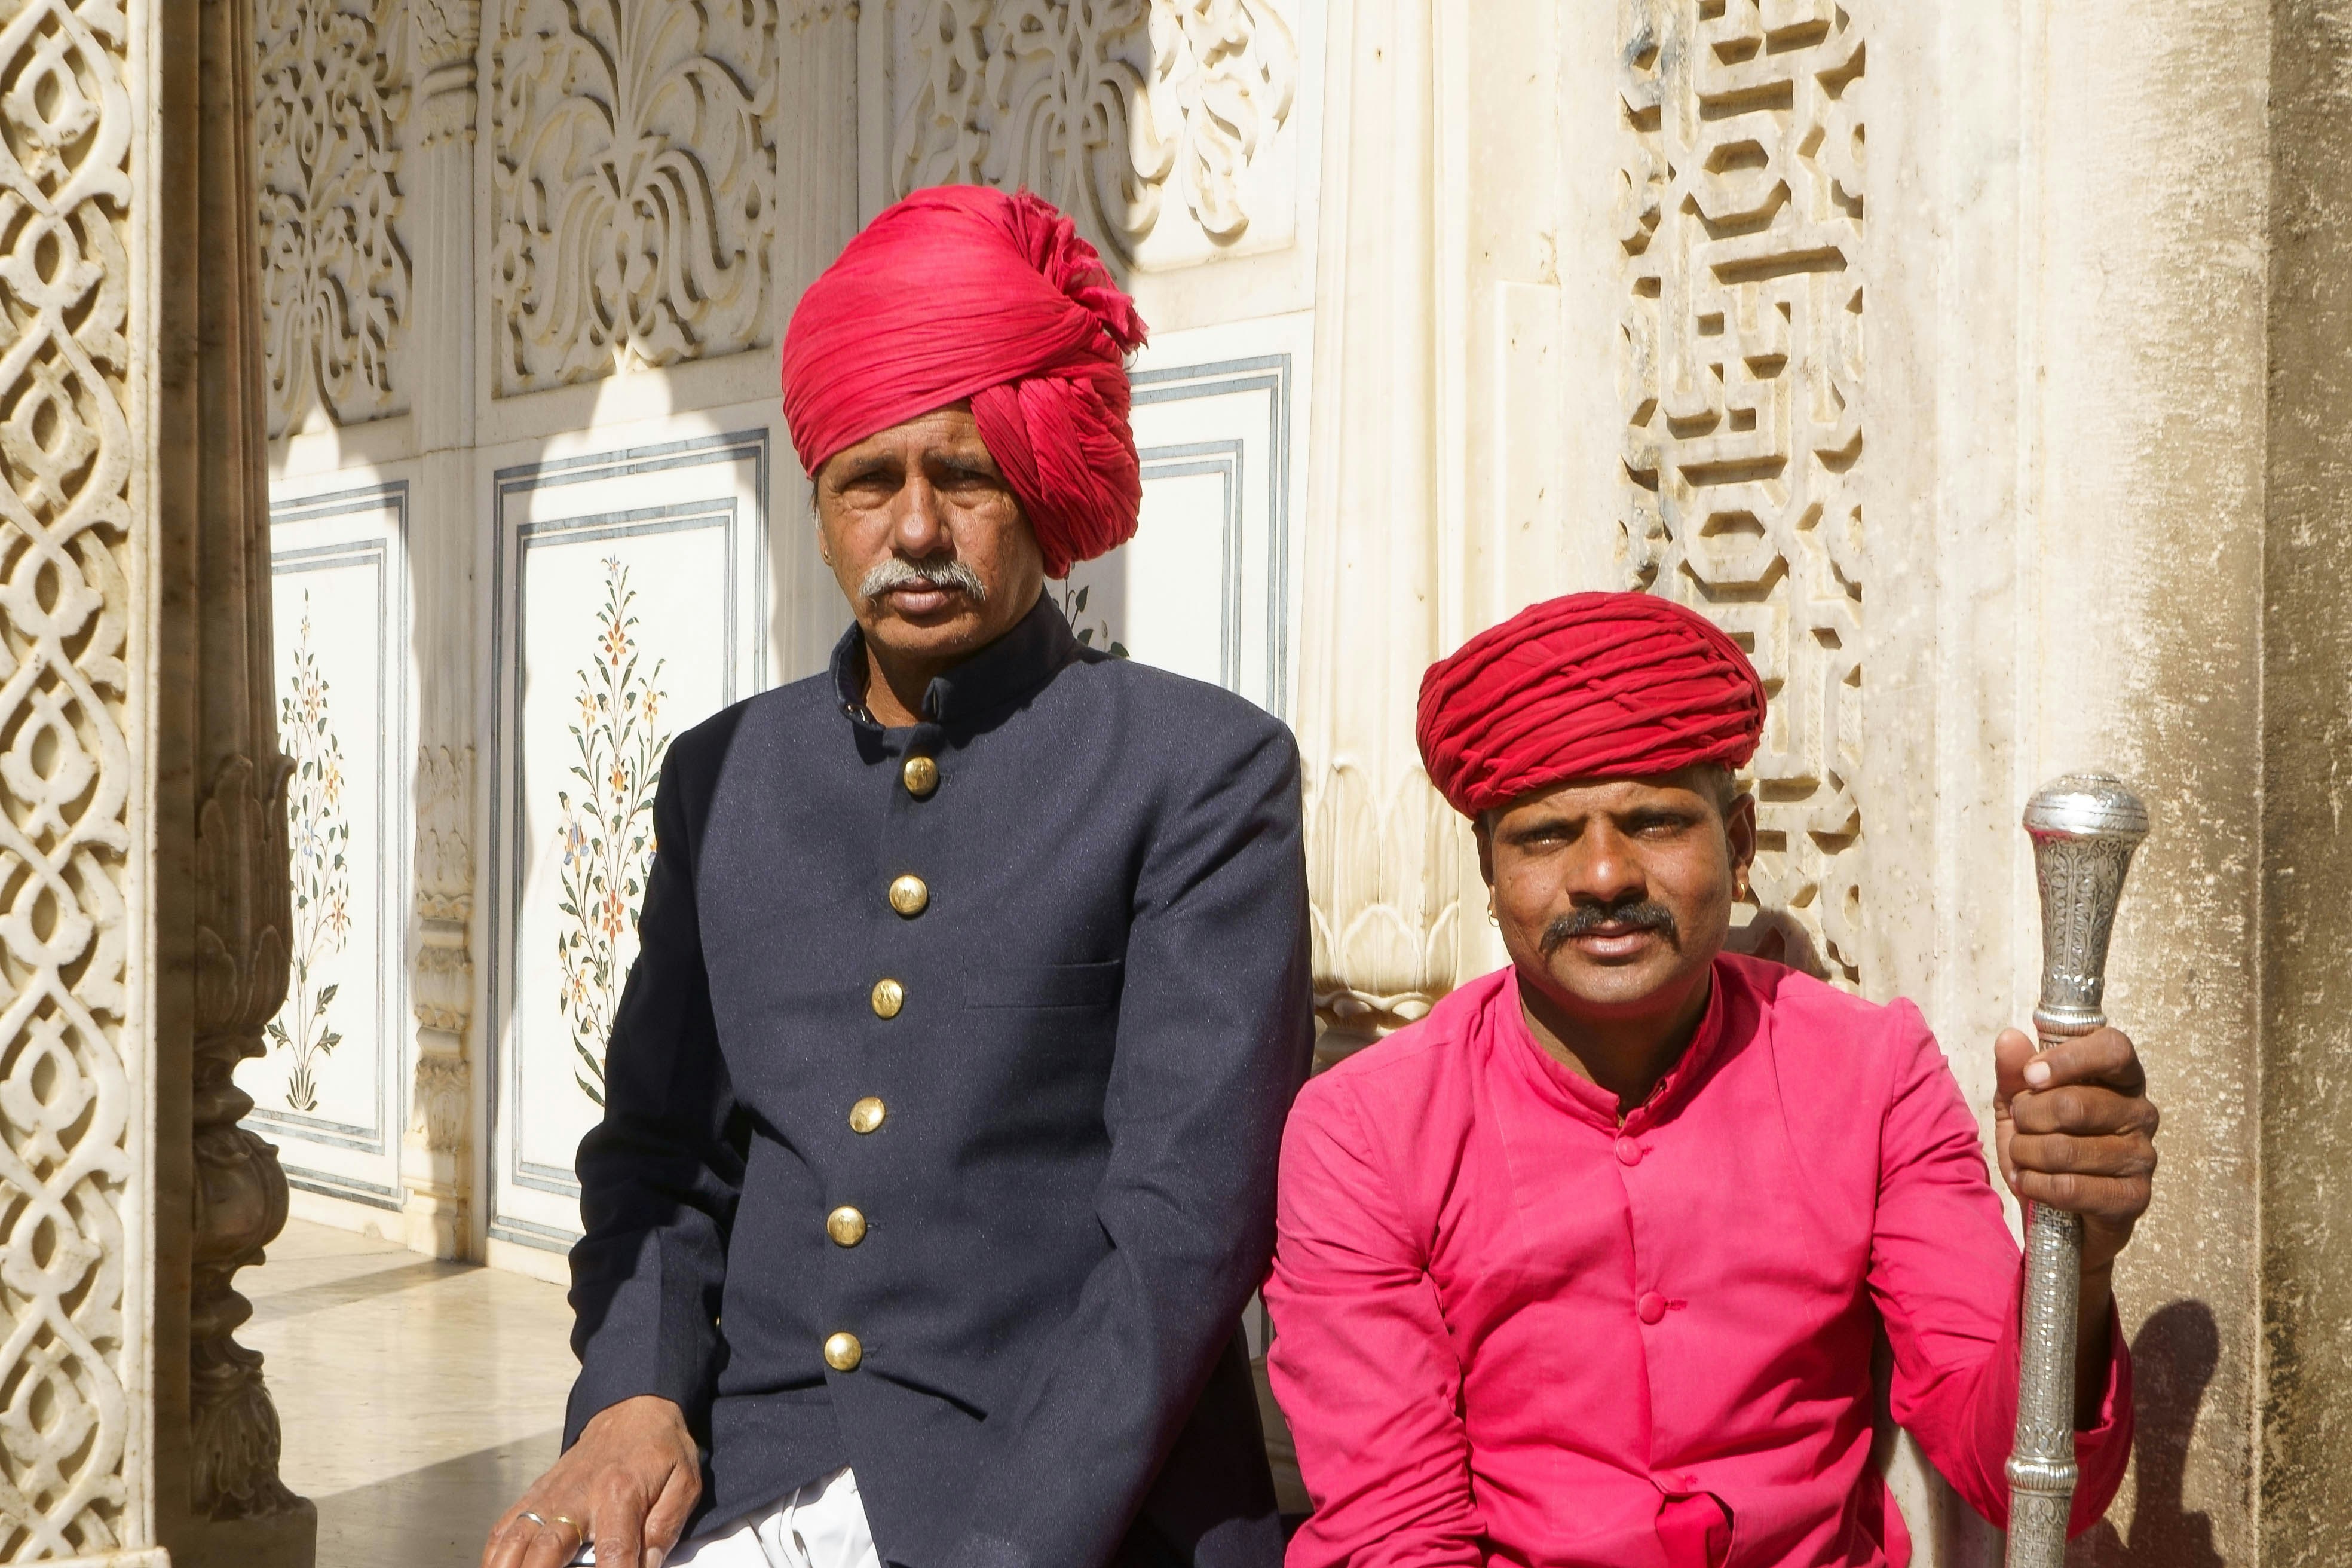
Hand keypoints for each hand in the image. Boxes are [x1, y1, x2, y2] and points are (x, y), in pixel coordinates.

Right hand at [481, 1395, 700, 1567]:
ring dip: (509, 1566)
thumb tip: (649, 1566)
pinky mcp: (537, 1492)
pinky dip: (495, 1552)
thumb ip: (666, 1527)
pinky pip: (506, 1526)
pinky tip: (495, 1566)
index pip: (615, 1550)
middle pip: (549, 1548)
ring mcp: (552, 1494)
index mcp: (621, 1493)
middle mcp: (579, 1494)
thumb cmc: (660, 1448)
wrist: (634, 1408)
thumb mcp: (683, 1483)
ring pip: (517, 1539)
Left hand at [1993, 1026, 2159, 1273]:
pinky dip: (2035, 1185)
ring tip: (2022, 1157)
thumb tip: (2009, 1038)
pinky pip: (2070, 1187)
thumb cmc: (2044, 1145)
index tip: (2031, 1076)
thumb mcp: (2021, 1104)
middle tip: (2019, 1127)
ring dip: (2026, 1153)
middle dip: (2028, 1117)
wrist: (2057, 1212)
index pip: (2114, 1049)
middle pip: (2074, 1104)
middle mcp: (2141, 1114)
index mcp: (2121, 1079)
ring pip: (2065, 1148)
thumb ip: (2015, 1072)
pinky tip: (2030, 1183)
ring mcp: (2142, 1157)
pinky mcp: (2134, 1197)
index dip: (2068, 1059)